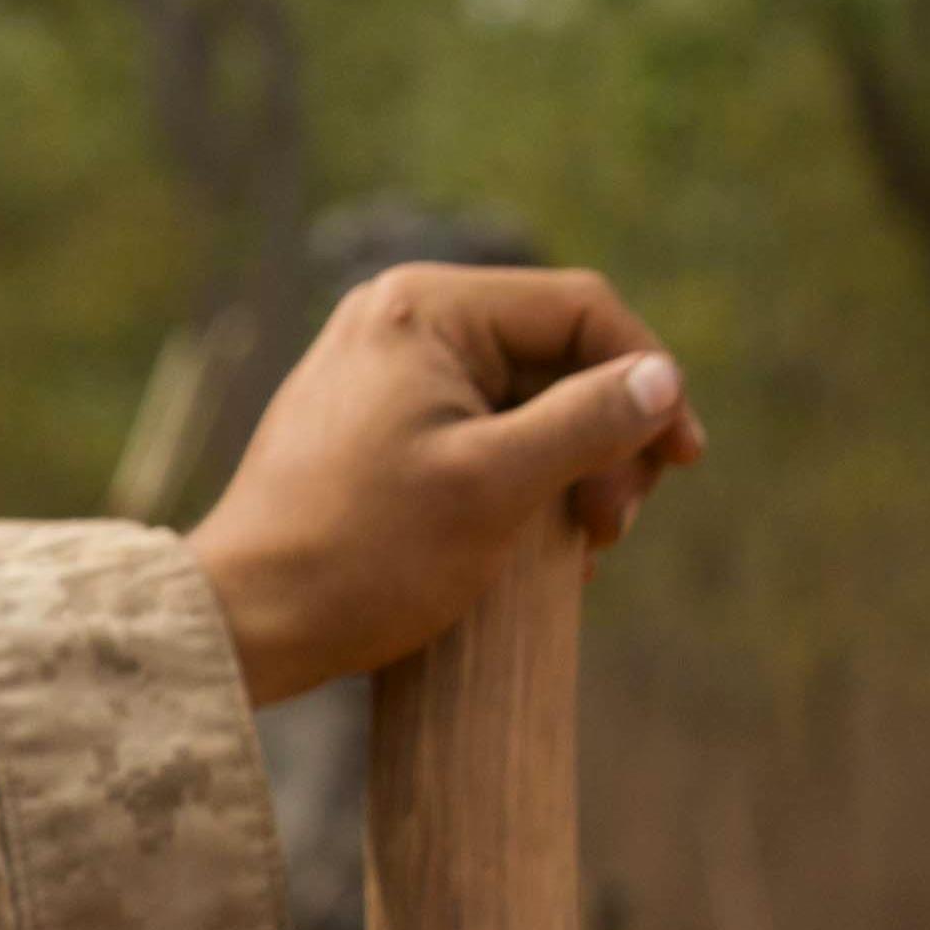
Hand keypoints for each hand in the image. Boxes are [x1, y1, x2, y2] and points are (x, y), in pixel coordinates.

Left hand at [183, 265, 707, 705]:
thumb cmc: (365, 553)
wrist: (245, 622)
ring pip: (522, 402)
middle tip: (616, 526)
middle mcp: (398, 321)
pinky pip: (478, 435)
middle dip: (607, 438)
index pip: (580, 310)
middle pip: (554, 356)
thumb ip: (588, 422)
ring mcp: (383, 374)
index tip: (684, 460)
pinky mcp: (375, 428)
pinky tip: (543, 549)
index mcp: (423, 307)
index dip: (648, 380)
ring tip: (585, 545)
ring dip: (572, 469)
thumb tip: (662, 379)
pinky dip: (523, 482)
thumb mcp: (496, 485)